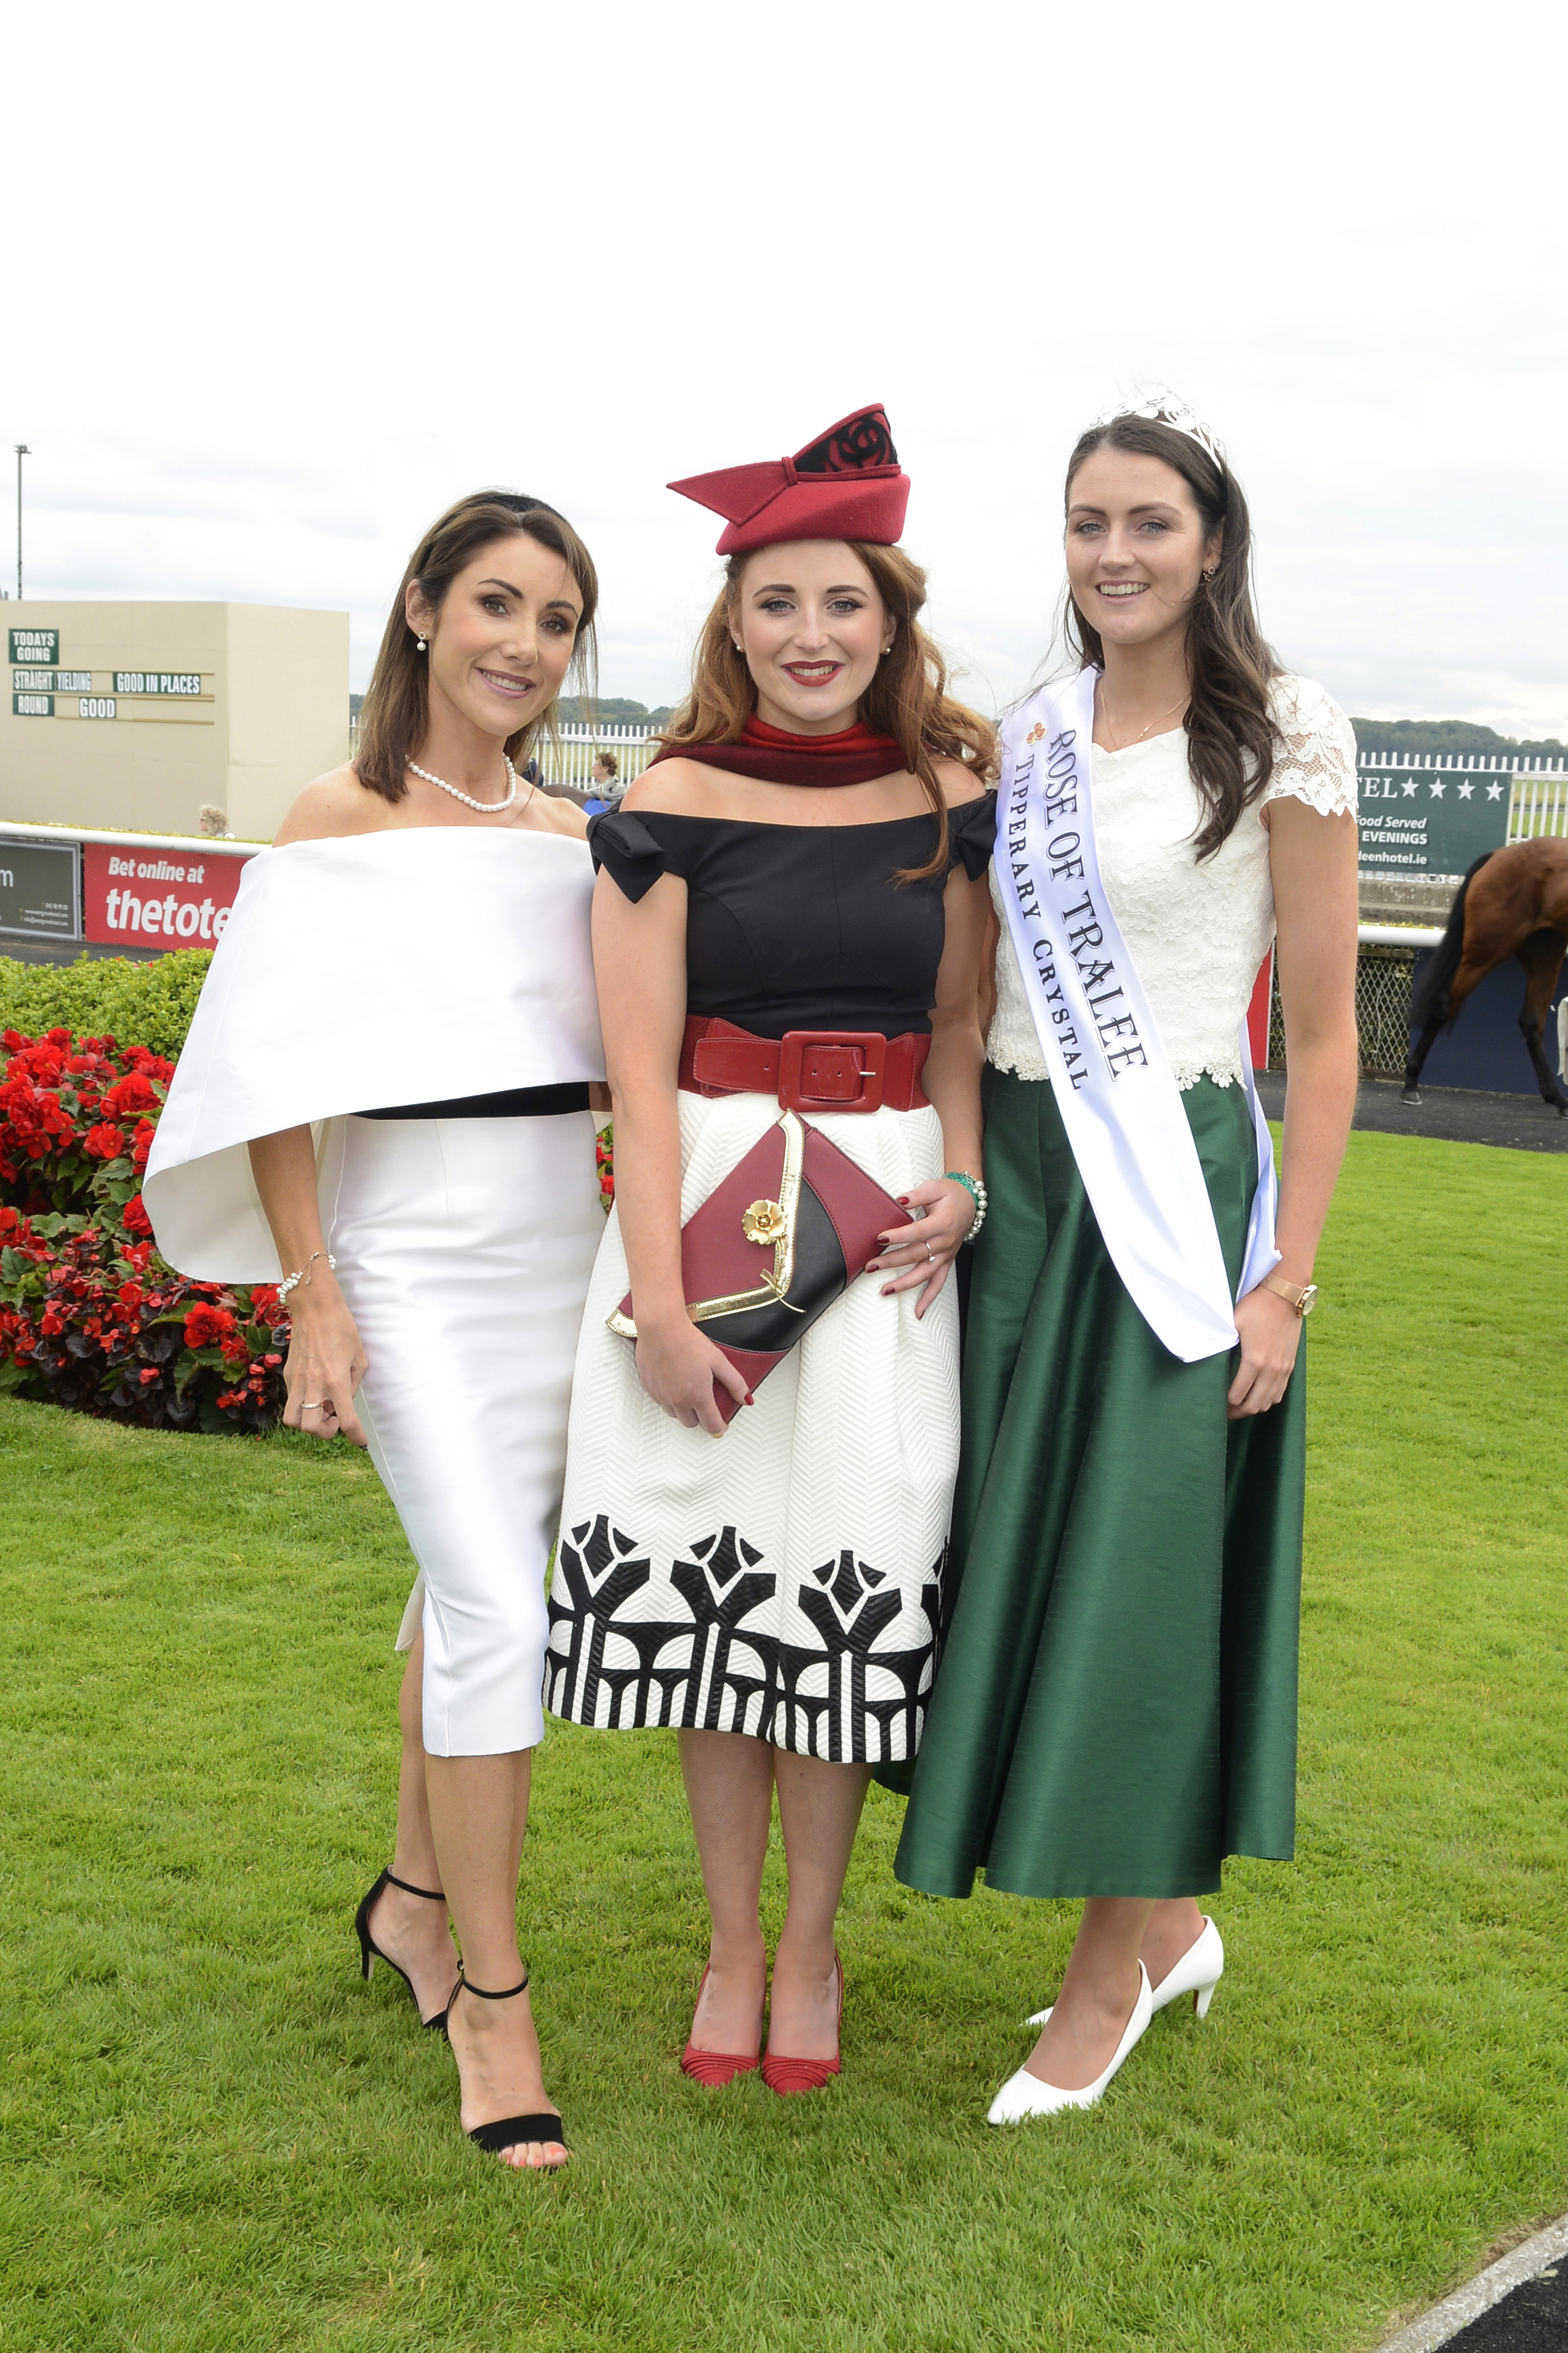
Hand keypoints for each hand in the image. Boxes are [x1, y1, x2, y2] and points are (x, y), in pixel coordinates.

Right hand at [281, 1278, 369, 1446]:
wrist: (314, 1308)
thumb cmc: (342, 1328)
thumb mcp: (359, 1358)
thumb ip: (353, 1385)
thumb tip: (344, 1401)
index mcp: (336, 1380)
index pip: (346, 1419)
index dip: (356, 1436)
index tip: (362, 1443)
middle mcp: (313, 1383)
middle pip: (310, 1427)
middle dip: (324, 1432)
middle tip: (334, 1419)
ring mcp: (296, 1380)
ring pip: (292, 1420)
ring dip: (307, 1422)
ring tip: (320, 1408)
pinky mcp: (288, 1374)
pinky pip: (291, 1400)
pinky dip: (301, 1405)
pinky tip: (314, 1392)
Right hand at [634, 1316, 750, 1435]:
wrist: (661, 1327)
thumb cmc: (688, 1341)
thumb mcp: (719, 1361)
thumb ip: (735, 1383)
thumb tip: (746, 1399)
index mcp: (698, 1396)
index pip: (710, 1425)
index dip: (718, 1428)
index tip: (721, 1426)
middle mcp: (677, 1400)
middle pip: (691, 1423)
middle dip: (700, 1418)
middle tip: (705, 1404)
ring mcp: (661, 1395)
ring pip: (674, 1414)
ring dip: (683, 1409)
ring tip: (689, 1391)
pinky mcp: (649, 1388)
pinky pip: (660, 1402)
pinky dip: (668, 1399)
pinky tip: (674, 1383)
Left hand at [866, 1177, 974, 1320]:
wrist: (970, 1203)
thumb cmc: (950, 1194)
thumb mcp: (935, 1187)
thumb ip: (917, 1195)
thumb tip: (899, 1200)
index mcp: (943, 1223)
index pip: (917, 1232)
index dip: (898, 1236)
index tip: (879, 1238)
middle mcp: (945, 1242)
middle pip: (916, 1255)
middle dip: (891, 1262)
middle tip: (871, 1266)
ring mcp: (946, 1255)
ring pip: (925, 1274)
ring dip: (904, 1284)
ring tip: (884, 1290)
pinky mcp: (946, 1262)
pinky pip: (938, 1284)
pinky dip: (928, 1299)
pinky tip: (917, 1312)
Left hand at [1226, 1283, 1302, 1419]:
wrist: (1285, 1295)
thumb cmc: (1255, 1307)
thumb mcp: (1232, 1324)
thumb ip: (1220, 1343)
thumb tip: (1203, 1354)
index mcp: (1254, 1361)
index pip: (1238, 1395)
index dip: (1226, 1404)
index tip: (1216, 1403)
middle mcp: (1271, 1369)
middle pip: (1254, 1405)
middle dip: (1238, 1412)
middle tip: (1226, 1412)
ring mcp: (1284, 1368)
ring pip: (1269, 1402)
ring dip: (1254, 1407)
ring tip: (1240, 1406)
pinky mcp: (1290, 1365)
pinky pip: (1280, 1392)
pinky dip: (1268, 1399)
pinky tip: (1258, 1396)